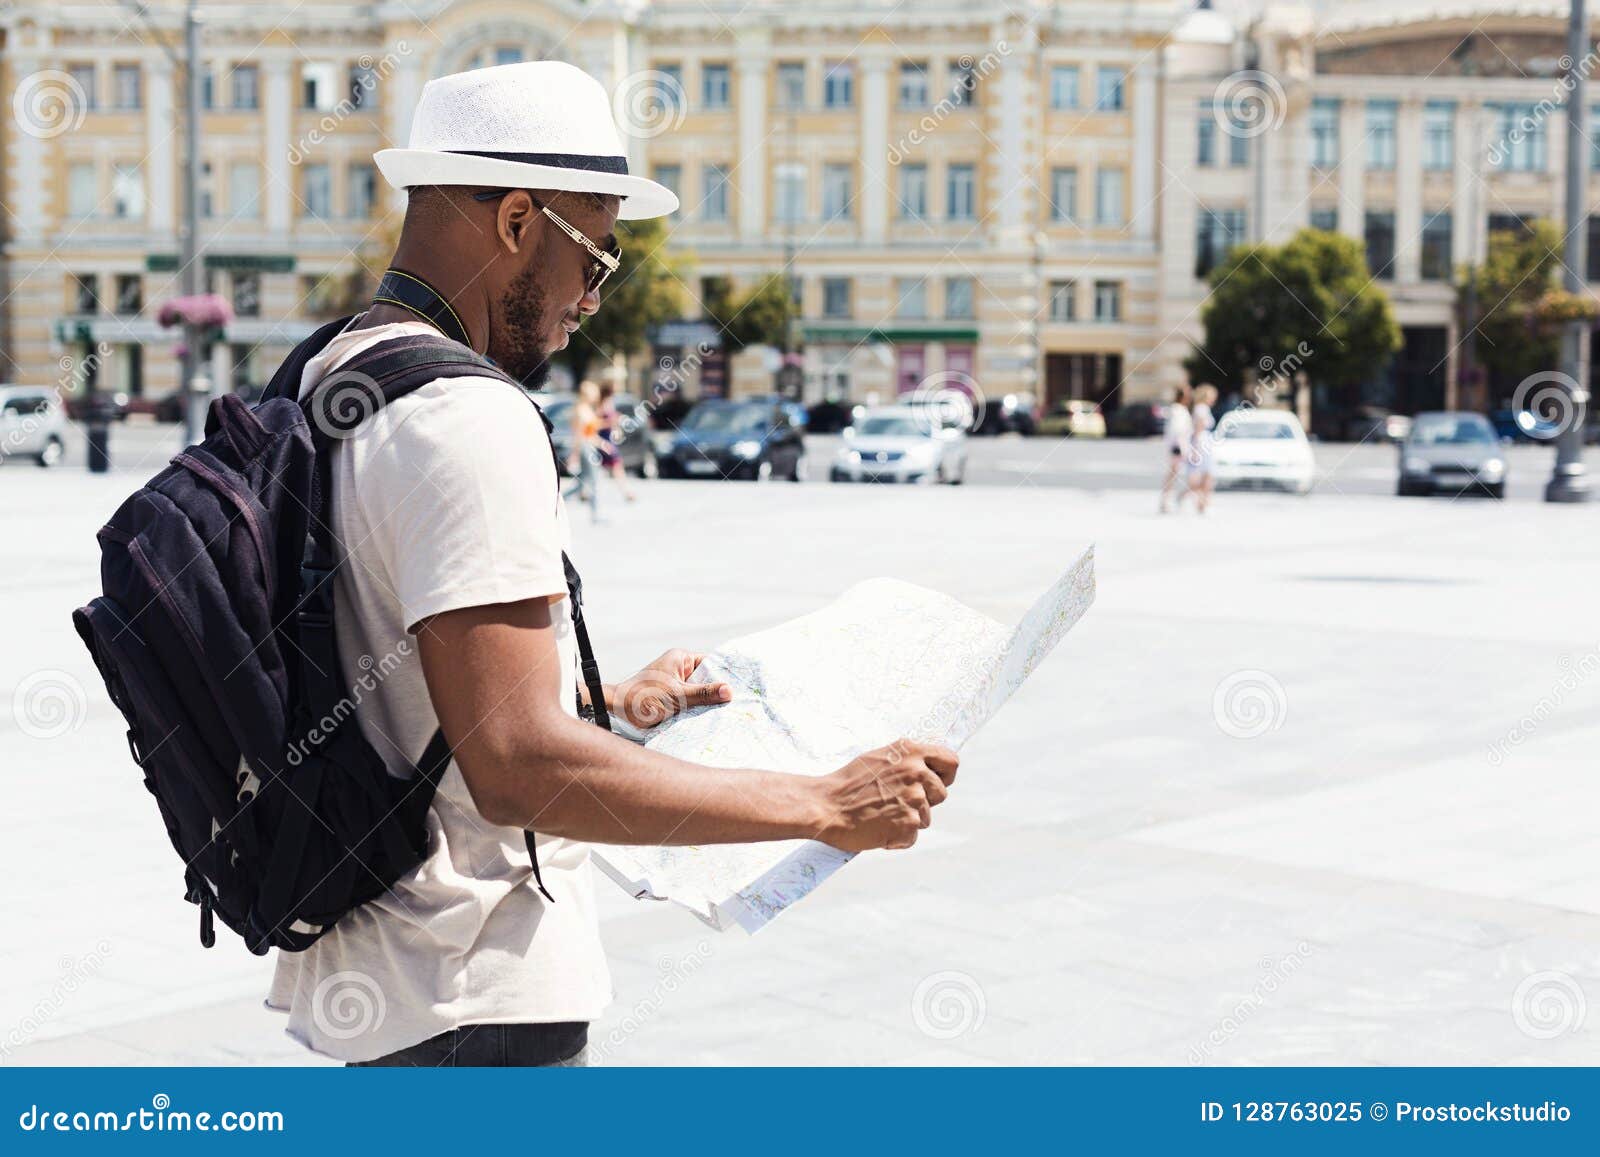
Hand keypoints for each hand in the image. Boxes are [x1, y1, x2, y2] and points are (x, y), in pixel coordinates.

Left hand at [610, 649, 730, 729]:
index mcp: (681, 659)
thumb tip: (729, 691)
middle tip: (739, 703)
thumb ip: (703, 694)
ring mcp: (677, 684)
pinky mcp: (674, 699)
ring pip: (700, 693)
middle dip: (718, 691)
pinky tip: (713, 719)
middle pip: (707, 679)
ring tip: (730, 713)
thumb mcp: (677, 695)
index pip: (711, 663)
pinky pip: (692, 703)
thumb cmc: (644, 697)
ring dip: (708, 703)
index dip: (725, 674)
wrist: (619, 709)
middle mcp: (680, 669)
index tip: (743, 685)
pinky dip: (699, 710)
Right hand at [812, 741, 958, 851]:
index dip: (945, 776)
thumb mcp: (880, 757)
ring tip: (881, 814)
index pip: (951, 761)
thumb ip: (907, 760)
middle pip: (941, 794)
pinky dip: (897, 837)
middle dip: (924, 802)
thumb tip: (928, 767)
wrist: (825, 805)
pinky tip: (878, 828)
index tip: (936, 783)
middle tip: (897, 803)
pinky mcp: (909, 823)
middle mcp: (916, 772)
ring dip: (907, 820)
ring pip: (926, 818)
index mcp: (910, 751)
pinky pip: (912, 837)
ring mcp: (914, 798)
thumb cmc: (848, 783)